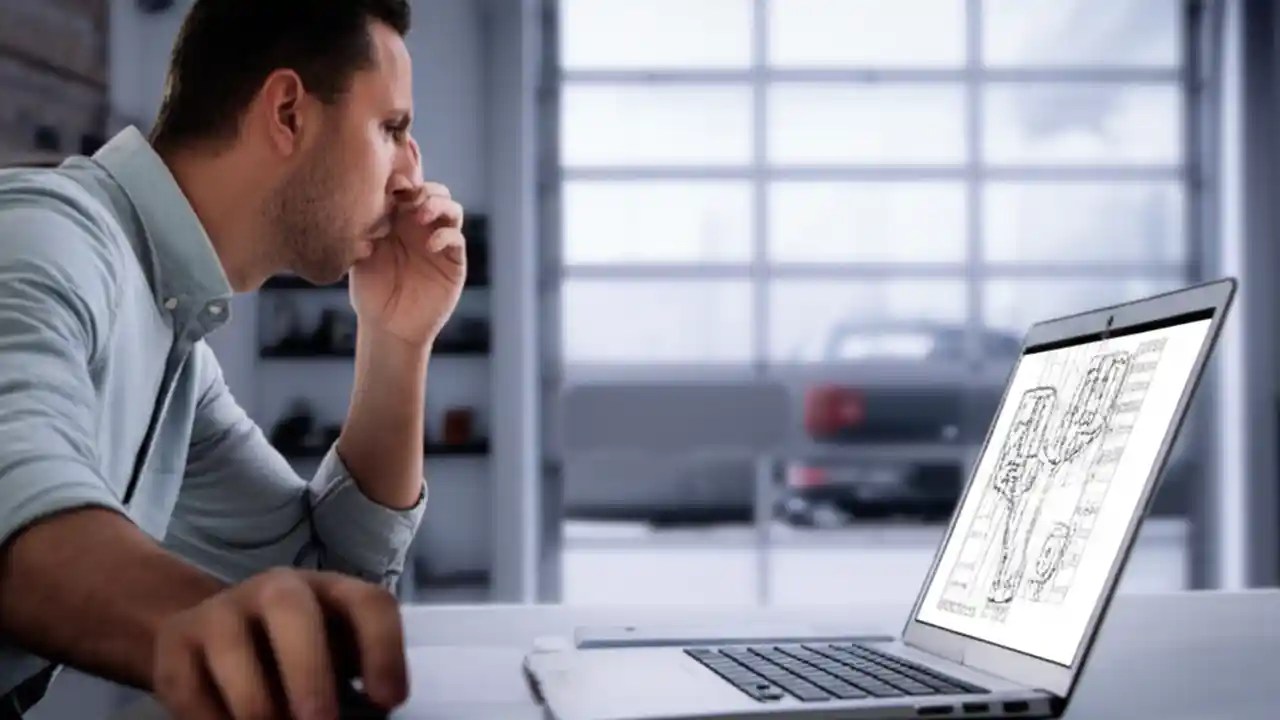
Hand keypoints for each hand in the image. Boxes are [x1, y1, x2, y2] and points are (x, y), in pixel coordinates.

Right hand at [151, 568, 407, 719]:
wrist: (214, 641)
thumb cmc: (296, 659)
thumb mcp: (334, 662)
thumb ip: (351, 687)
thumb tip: (365, 714)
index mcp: (332, 592)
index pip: (368, 603)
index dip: (383, 650)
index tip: (388, 701)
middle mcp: (278, 589)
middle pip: (293, 610)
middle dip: (308, 672)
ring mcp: (222, 609)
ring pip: (232, 648)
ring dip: (255, 705)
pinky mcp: (176, 640)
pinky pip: (190, 685)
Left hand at [350, 137, 465, 347]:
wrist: (386, 327)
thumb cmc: (370, 291)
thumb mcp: (361, 252)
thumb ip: (368, 225)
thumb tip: (368, 194)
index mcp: (398, 220)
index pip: (408, 188)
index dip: (402, 179)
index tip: (388, 184)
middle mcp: (422, 227)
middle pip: (434, 191)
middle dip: (423, 189)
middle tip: (407, 199)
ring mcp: (440, 243)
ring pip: (452, 208)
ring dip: (438, 204)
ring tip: (421, 215)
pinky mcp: (453, 262)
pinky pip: (457, 239)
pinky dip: (446, 235)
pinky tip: (430, 244)